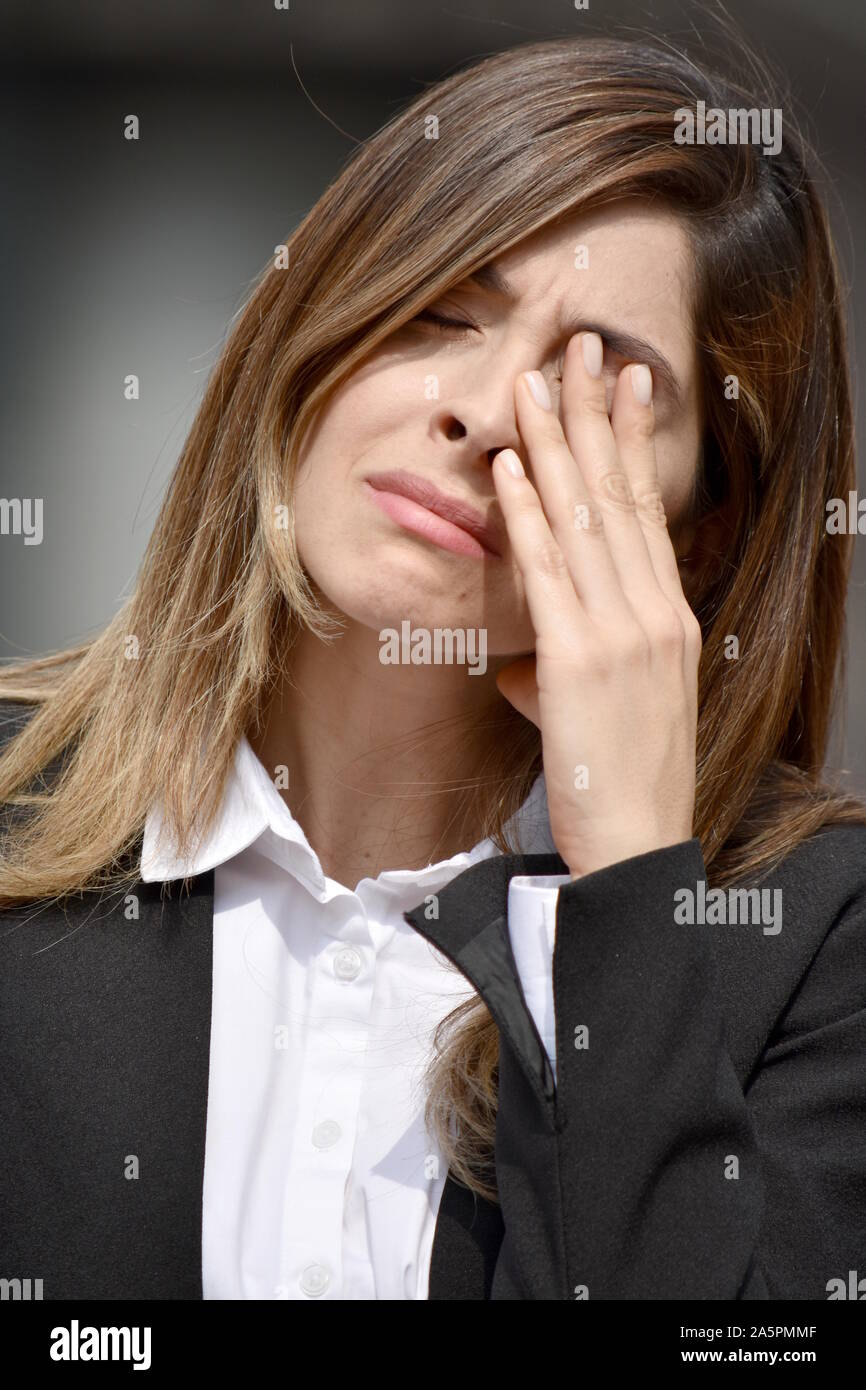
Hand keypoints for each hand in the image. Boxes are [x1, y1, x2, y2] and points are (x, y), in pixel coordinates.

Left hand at [492, 331, 700, 879]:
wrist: (639, 845)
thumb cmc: (624, 782)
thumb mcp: (610, 710)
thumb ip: (569, 669)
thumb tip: (521, 661)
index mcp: (670, 618)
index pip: (647, 511)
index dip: (633, 442)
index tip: (625, 383)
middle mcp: (654, 612)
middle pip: (620, 495)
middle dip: (597, 413)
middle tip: (583, 345)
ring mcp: (621, 632)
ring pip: (585, 518)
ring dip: (558, 441)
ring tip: (538, 378)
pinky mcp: (580, 659)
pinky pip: (549, 570)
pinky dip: (529, 511)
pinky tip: (514, 463)